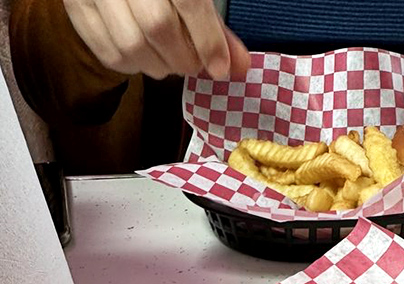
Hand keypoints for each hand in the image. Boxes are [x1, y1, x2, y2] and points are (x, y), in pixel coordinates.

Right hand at [63, 0, 249, 79]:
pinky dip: (132, 66)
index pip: (187, 0)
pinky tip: (145, 57)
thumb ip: (213, 26)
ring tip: (169, 59)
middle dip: (183, 57)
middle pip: (157, 27)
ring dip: (158, 66)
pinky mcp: (76, 7)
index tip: (220, 68)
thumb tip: (238, 66)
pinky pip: (106, 53)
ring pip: (130, 46)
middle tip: (193, 64)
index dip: (207, 39)